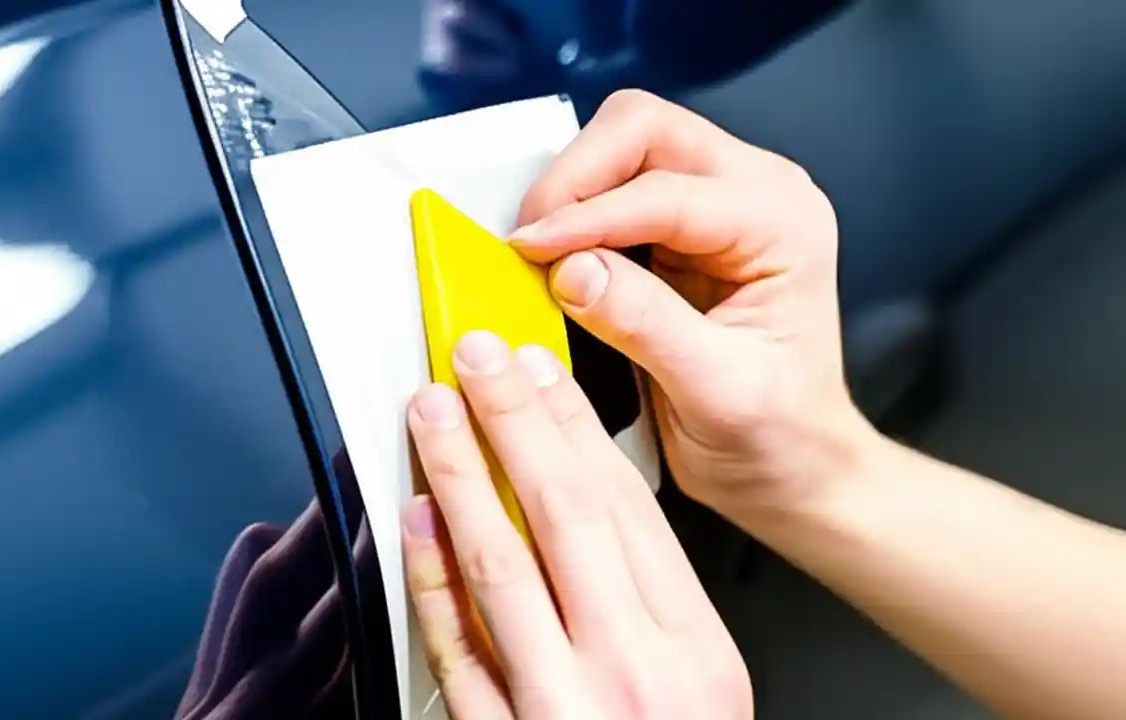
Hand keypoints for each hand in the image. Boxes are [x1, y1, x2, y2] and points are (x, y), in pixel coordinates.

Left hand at [402, 331, 750, 718]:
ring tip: (435, 415)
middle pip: (566, 514)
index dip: (576, 425)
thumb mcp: (708, 685)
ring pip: (501, 566)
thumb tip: (598, 507)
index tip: (542, 372)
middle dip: (515, 421)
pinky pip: (458, 650)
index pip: (628, 507)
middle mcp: (631, 670)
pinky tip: (418, 522)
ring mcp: (564, 707)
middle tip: (480, 361)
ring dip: (461, 475)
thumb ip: (659, 607)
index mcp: (696, 649)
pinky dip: (432, 579)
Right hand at [510, 89, 875, 520]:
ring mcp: (720, 201)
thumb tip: (573, 270)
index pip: (669, 191)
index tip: (529, 248)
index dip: (590, 215)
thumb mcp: (717, 392)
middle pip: (645, 130)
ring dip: (573, 190)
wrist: (794, 466)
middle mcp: (757, 194)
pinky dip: (577, 213)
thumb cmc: (778, 436)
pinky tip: (558, 258)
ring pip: (624, 144)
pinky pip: (615, 185)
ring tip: (539, 252)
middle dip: (576, 177)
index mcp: (782, 225)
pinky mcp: (683, 224)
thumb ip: (646, 325)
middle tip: (529, 240)